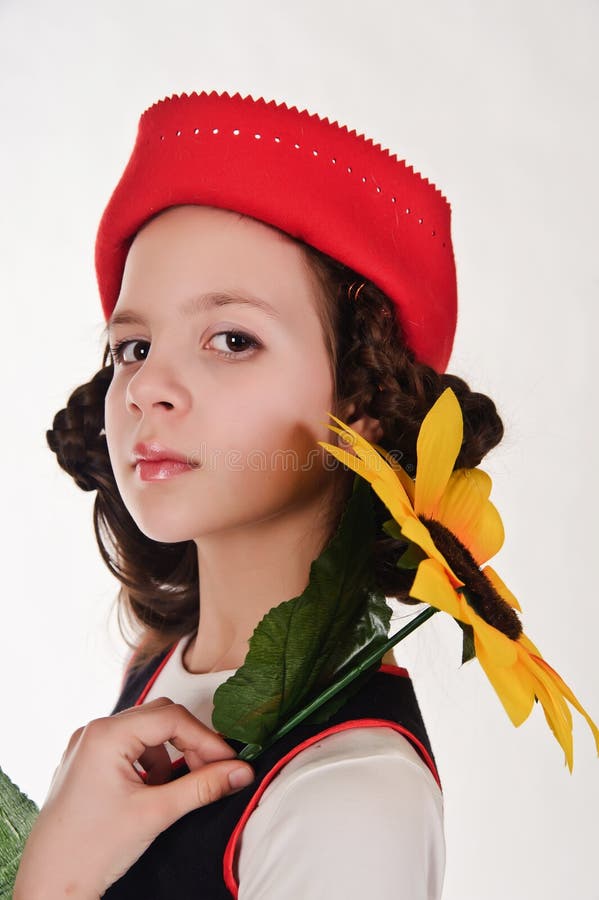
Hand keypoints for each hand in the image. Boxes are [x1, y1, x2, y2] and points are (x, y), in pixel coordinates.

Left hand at [13, 697, 254, 898]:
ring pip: (146, 732)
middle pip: (159, 718)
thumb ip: (203, 786)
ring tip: (180, 787)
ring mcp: (87, 746)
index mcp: (106, 735)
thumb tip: (241, 772)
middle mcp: (94, 732)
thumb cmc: (92, 849)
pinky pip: (129, 747)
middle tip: (213, 771)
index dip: (206, 738)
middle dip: (190, 742)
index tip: (230, 761)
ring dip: (171, 753)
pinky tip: (155, 790)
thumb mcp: (157, 813)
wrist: (50, 885)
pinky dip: (150, 763)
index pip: (171, 718)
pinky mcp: (87, 762)